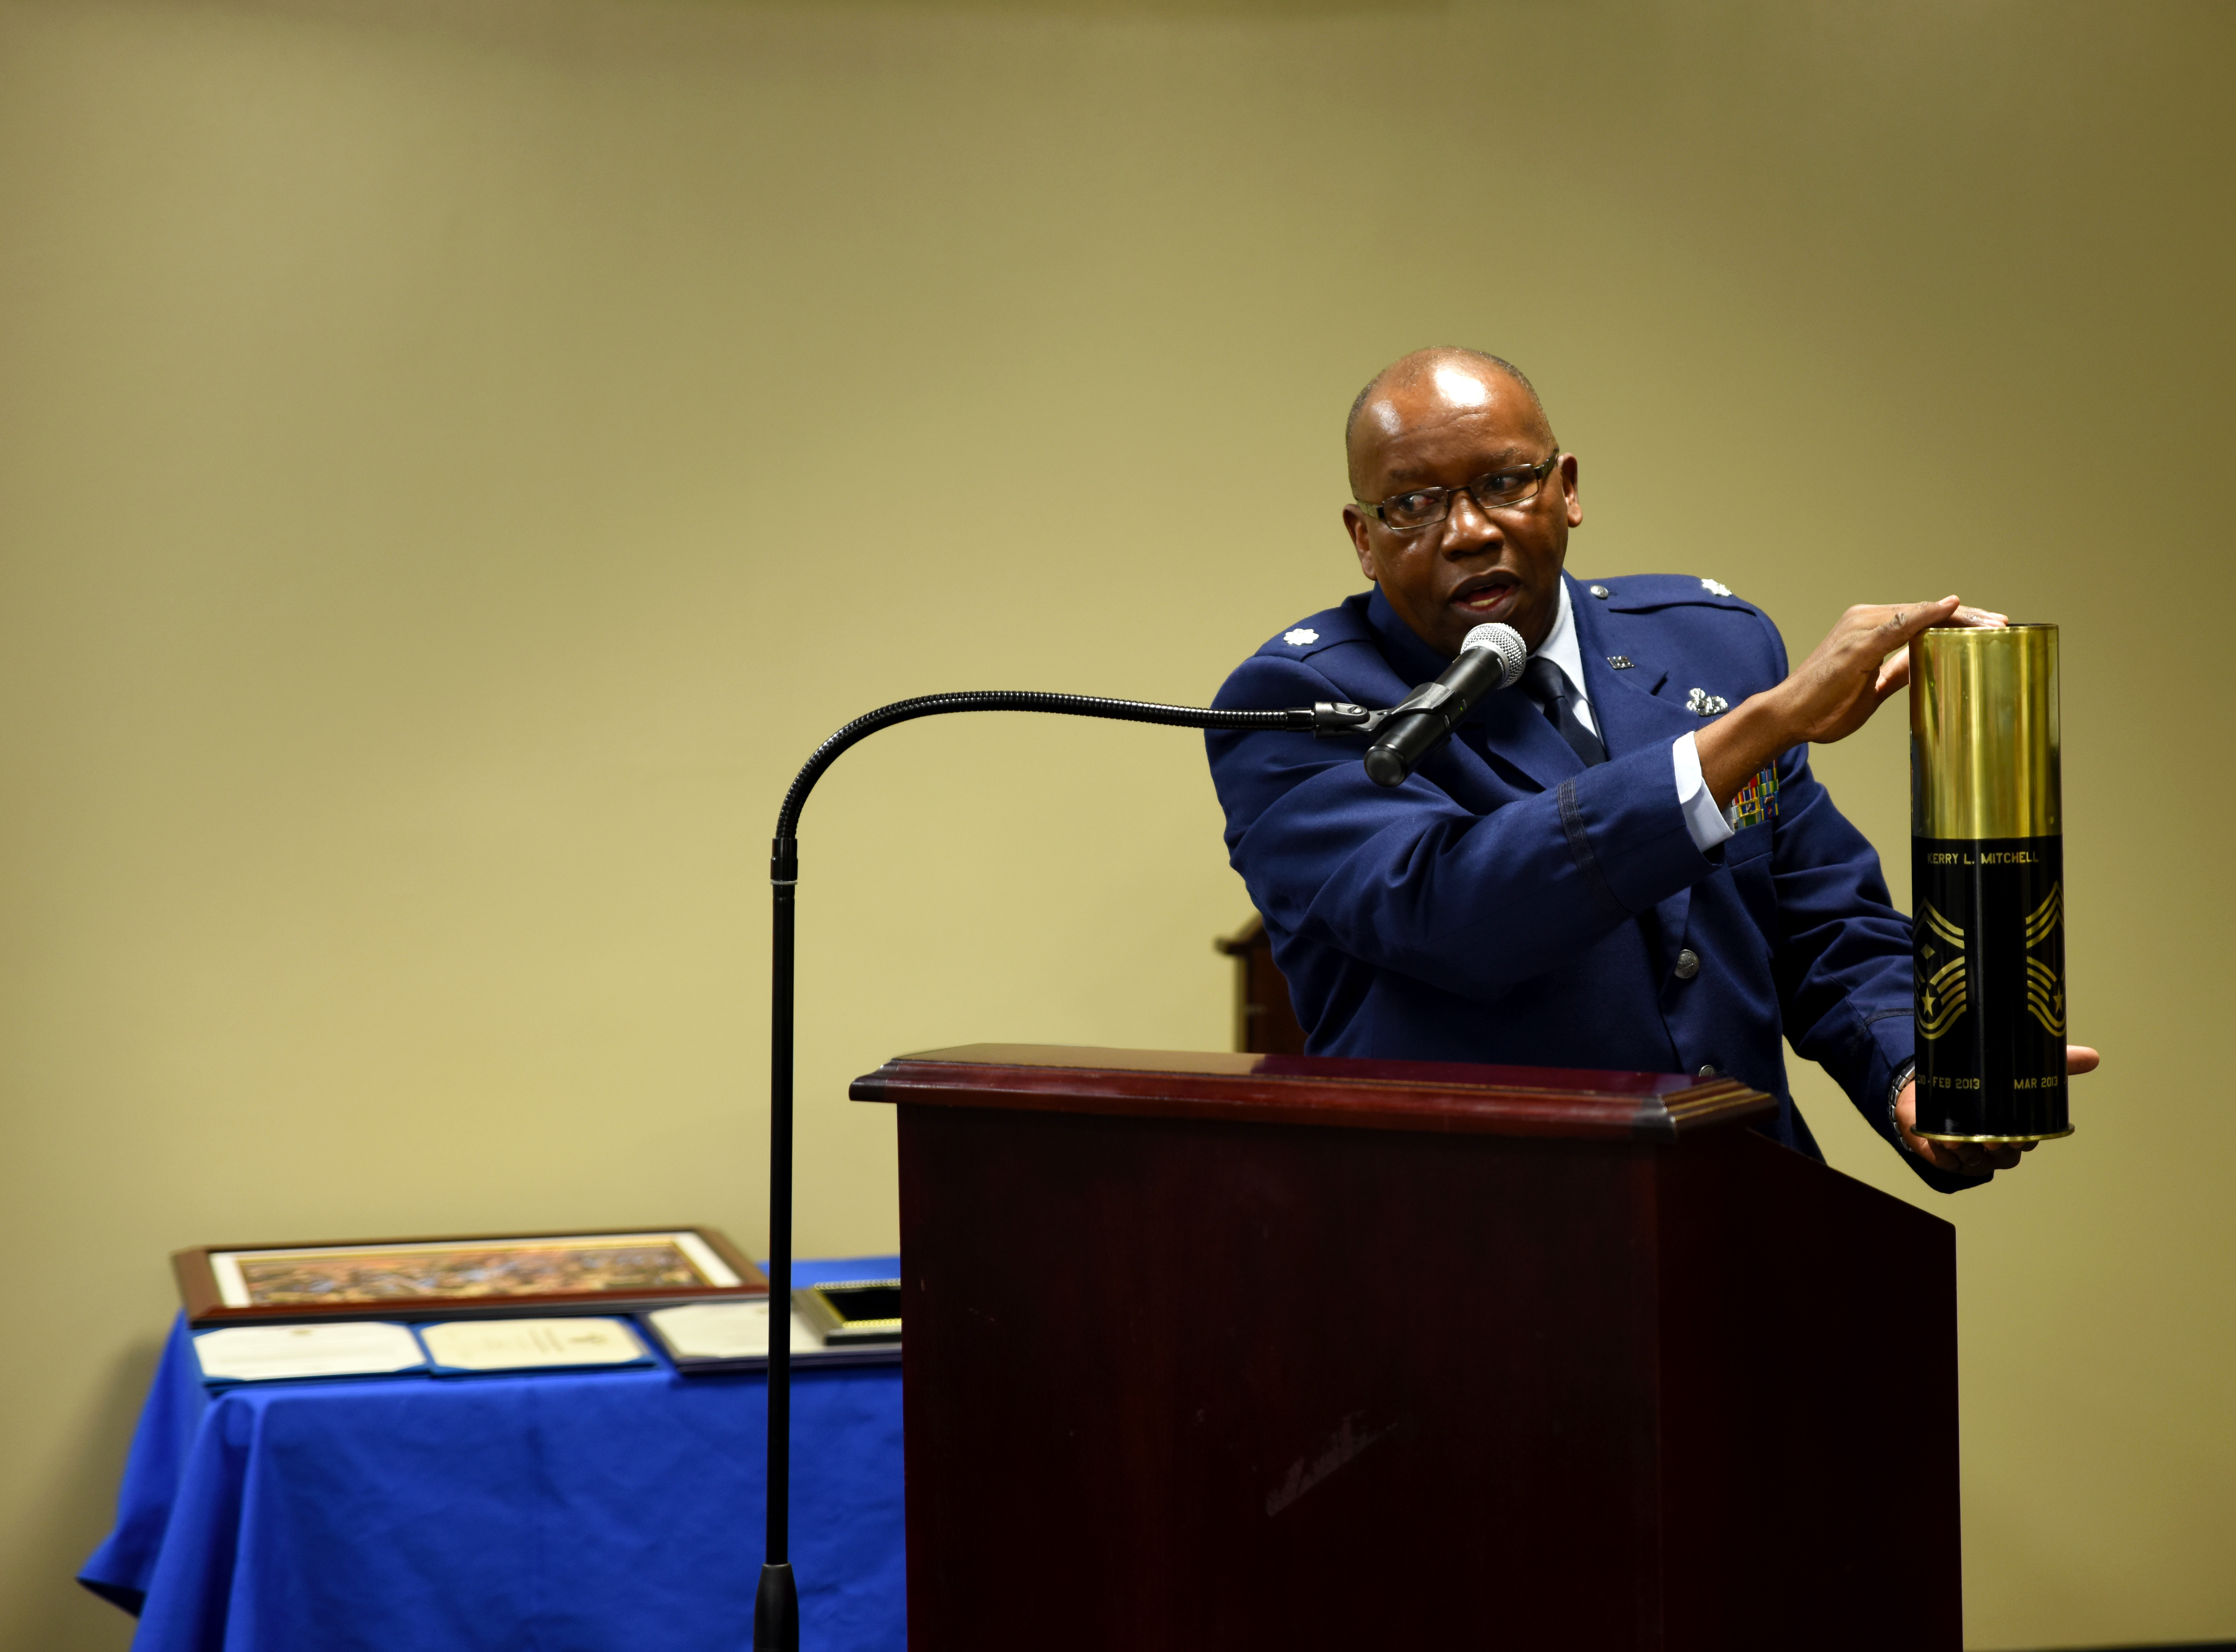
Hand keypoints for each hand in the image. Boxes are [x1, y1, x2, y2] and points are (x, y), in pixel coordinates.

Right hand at [1696, 597, 2006, 804]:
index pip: (1921, 619)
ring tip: (1993, 624)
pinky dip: (1926, 614)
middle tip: (2004, 624)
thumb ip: (1898, 671)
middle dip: (1968, 618)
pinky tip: (1950, 607)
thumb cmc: (1823, 706)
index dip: (1957, 622)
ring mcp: (1859, 628)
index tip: (1991, 628)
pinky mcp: (1857, 644)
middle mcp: (1863, 620)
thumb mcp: (1873, 688)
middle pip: (1926, 612)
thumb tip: (1928, 662)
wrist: (1787, 716)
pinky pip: (1899, 625)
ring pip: (1919, 614)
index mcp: (1868, 629)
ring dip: (1959, 617)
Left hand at [1896, 1045, 2098, 1175]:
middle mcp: (1997, 1148)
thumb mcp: (2017, 1070)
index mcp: (2017, 1133)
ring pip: (1976, 1161)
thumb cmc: (1983, 1086)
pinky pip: (1946, 1162)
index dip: (2026, 1138)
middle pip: (2005, 1156)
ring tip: (1959, 1138)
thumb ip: (2055, 1063)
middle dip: (1999, 1148)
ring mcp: (1971, 1155)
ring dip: (1969, 1151)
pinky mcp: (1945, 1157)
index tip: (2022, 1132)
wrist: (1935, 1090)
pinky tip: (1941, 1143)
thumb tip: (2094, 1056)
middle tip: (1992, 1138)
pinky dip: (1943, 1155)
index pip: (2029, 1140)